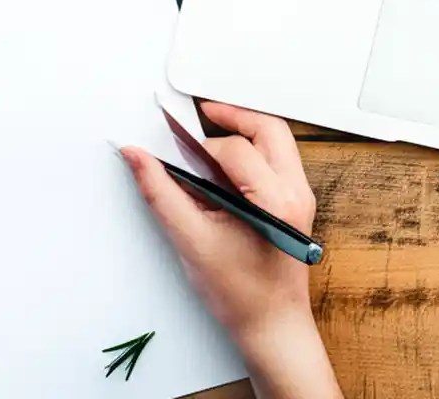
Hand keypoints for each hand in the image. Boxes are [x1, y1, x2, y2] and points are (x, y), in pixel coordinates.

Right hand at [121, 103, 341, 398]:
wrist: (271, 328)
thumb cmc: (241, 295)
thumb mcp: (191, 240)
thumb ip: (161, 192)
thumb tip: (138, 158)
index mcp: (276, 200)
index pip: (235, 149)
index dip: (198, 146)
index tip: (170, 150)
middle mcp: (296, 193)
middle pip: (269, 129)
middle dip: (232, 115)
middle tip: (201, 111)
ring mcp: (300, 198)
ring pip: (277, 141)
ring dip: (244, 130)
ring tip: (209, 132)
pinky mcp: (296, 204)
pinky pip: (278, 160)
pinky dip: (252, 150)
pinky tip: (224, 163)